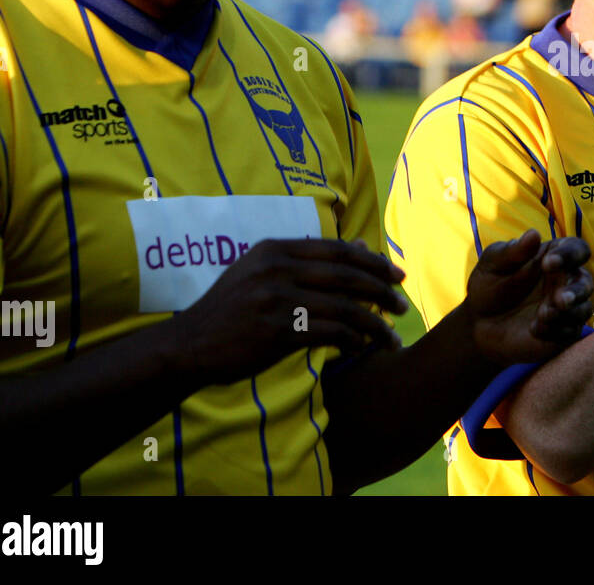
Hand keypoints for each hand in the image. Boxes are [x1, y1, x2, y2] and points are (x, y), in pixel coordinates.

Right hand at [174, 238, 407, 385]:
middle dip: (382, 291)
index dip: (374, 263)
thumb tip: (363, 246)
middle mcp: (277, 268)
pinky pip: (329, 334)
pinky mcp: (276, 332)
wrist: (190, 343)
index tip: (397, 275)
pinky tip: (362, 347)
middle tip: (402, 305)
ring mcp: (276, 300)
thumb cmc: (233, 307)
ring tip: (391, 336)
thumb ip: (313, 258)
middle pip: (347, 276)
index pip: (339, 250)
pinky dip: (352, 340)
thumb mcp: (266, 271)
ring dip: (375, 324)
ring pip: (344, 308)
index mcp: (276, 248)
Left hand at [465, 230, 593, 364]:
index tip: (548, 264)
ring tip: (542, 315)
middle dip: (576, 291)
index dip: (569, 255)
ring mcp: (566, 307)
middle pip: (586, 282)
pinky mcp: (562, 331)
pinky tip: (535, 330)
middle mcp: (566, 280)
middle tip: (560, 299)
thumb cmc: (490, 284)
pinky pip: (571, 332)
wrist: (478, 323)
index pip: (576, 249)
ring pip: (583, 308)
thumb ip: (514, 252)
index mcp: (555, 256)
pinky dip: (556, 331)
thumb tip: (534, 234)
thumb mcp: (494, 263)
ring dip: (567, 313)